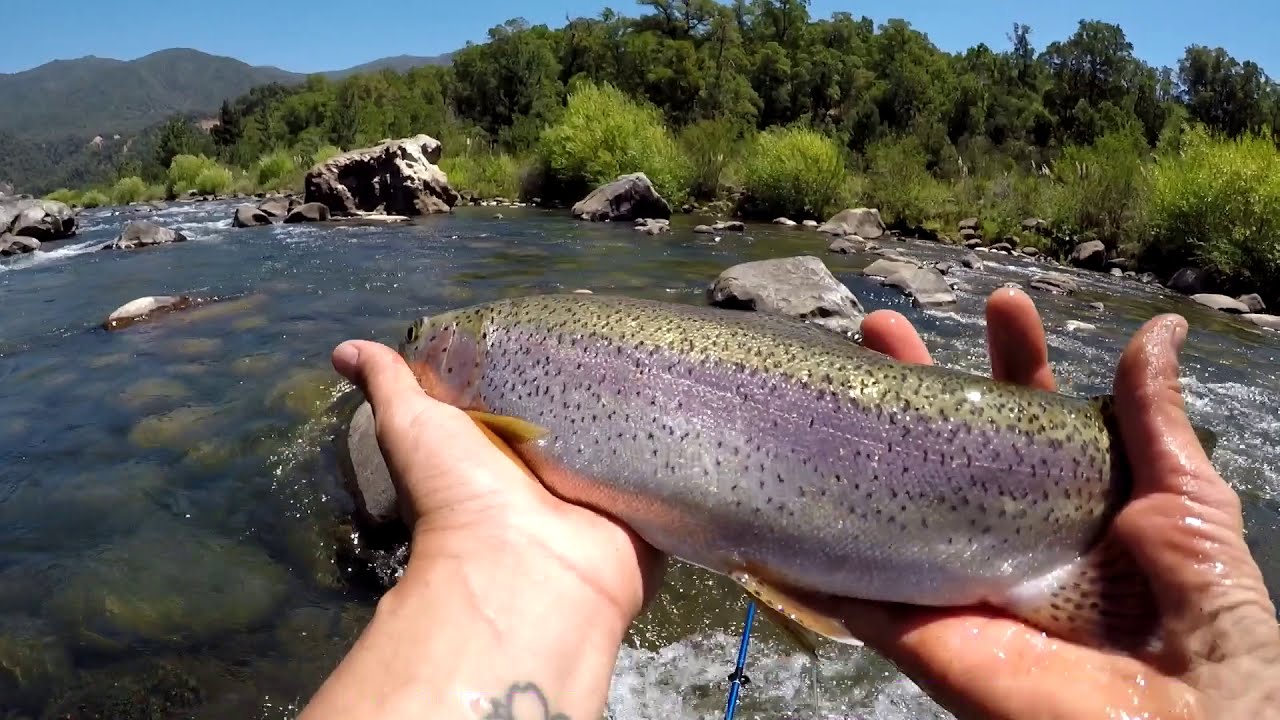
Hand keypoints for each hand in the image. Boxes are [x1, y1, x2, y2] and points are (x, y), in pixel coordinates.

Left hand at [331, 340, 664, 632]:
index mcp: (505, 445)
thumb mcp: (413, 427)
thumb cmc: (460, 495)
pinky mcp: (648, 508)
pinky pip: (671, 468)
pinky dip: (683, 441)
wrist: (520, 570)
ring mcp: (605, 489)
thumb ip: (390, 387)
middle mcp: (556, 467)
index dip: (548, 349)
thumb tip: (344, 349)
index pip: (533, 384)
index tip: (572, 306)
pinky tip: (697, 398)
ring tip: (671, 349)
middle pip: (587, 406)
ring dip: (649, 400)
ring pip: (634, 431)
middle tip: (630, 323)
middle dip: (605, 371)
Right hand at [849, 288, 1279, 719]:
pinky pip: (852, 593)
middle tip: (877, 327)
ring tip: (829, 379)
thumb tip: (1162, 329)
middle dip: (911, 383)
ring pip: (890, 505)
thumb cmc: (1197, 609)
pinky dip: (810, 559)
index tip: (1002, 304)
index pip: (1028, 415)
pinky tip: (778, 504)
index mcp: (1069, 502)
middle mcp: (1005, 535)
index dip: (1011, 359)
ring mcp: (955, 581)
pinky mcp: (917, 632)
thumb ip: (1154, 420)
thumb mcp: (1183, 500)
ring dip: (855, 447)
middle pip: (944, 449)